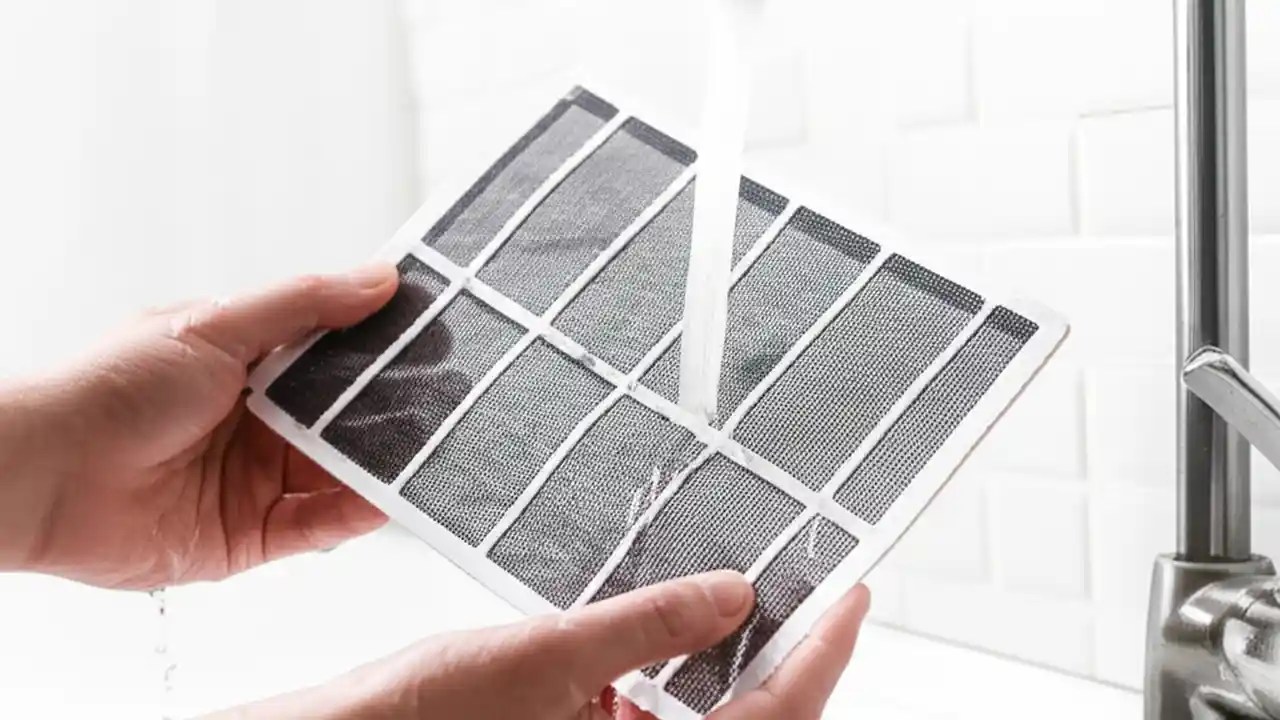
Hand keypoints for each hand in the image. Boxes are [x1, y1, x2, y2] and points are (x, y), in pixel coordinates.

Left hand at [0, 264, 398, 588]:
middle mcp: (253, 424)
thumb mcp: (217, 325)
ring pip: (335, 474)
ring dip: (378, 466)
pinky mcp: (246, 536)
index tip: (432, 343)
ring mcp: (251, 481)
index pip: (332, 359)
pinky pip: (314, 526)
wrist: (46, 475)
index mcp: (246, 367)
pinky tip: (383, 500)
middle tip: (447, 403)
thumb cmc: (114, 388)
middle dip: (390, 414)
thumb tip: (380, 277)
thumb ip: (305, 304)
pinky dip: (351, 515)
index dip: (379, 353)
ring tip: (427, 453)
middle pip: (342, 421)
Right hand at [213, 572, 870, 719]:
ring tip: (753, 592)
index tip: (852, 596)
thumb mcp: (544, 656)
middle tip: (814, 588)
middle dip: (787, 658)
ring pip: (704, 717)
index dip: (820, 655)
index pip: (769, 718)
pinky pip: (656, 716)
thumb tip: (731, 594)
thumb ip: (644, 625)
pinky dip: (674, 670)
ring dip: (731, 662)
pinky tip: (671, 624)